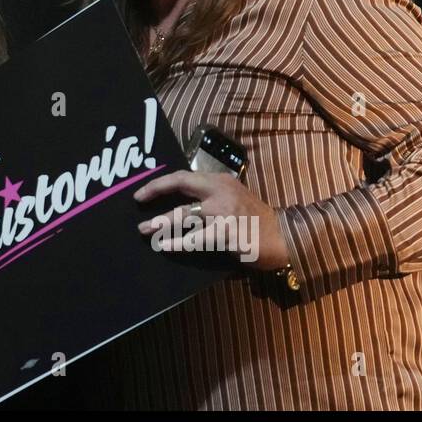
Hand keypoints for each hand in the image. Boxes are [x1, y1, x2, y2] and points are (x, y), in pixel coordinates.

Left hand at [133, 169, 288, 271]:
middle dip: (155, 192)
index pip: (183, 176)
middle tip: (137, 202)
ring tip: (144, 229)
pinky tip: (165, 246)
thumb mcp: (232, 197)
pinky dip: (178, 243)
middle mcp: (220, 192)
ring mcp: (223, 212)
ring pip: (184, 214)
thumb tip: (176, 200)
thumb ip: (209, 195)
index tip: (141, 191)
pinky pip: (195, 239)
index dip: (160, 182)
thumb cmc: (254, 219)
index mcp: (219, 181)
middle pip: (180, 185)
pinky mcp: (226, 234)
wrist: (283, 237)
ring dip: (161, 222)